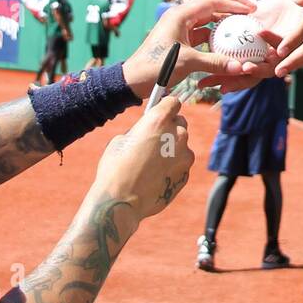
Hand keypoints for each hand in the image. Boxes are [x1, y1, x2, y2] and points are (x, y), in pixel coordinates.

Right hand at [94, 96, 193, 222]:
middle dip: (170, 127)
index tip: (161, 111)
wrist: (121, 201)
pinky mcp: (186, 174)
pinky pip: (181, 163)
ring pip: (182, 145)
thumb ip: (141, 130)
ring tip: (152, 162)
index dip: (166, 106)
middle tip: (154, 139)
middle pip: (180, 122)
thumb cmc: (115, 168)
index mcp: (159, 121)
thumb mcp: (122, 139)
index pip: (173, 102)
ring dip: (172, 148)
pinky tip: (156, 176)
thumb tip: (148, 131)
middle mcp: (177, 135)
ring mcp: (184, 156)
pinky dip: (172, 166)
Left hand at [122, 0, 281, 98]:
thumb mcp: (188, 63)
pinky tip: (228, 41)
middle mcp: (180, 16)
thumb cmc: (155, 67)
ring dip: (224, 19)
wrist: (133, 80)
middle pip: (211, 4)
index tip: (251, 9)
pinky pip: (202, 31)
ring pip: (207, 17)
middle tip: (250, 11)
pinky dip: (215, 34)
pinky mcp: (179, 38)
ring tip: (242, 24)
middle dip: (231, 5)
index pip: (212, 0)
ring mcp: (179, 27)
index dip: (234, 3)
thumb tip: (240, 67)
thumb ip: (215, 63)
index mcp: (180, 14)